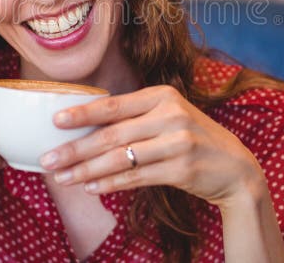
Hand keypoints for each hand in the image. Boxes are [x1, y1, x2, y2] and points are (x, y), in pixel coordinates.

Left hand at [40, 85, 266, 208]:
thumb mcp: (169, 117)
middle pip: (112, 135)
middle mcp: (170, 116)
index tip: (55, 121)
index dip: (83, 113)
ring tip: (62, 178)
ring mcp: (177, 143)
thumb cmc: (193, 139)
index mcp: (163, 96)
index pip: (114, 105)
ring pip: (120, 159)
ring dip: (86, 171)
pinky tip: (90, 187)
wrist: (236, 168)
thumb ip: (136, 117)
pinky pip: (136, 178)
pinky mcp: (181, 170)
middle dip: (75, 149)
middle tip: (47, 159)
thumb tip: (85, 128)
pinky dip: (110, 184)